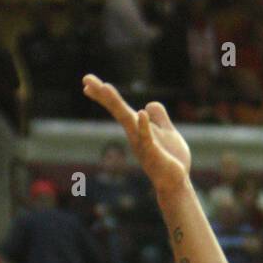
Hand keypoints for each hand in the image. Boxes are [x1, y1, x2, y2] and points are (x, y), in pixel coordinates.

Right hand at [82, 75, 190, 198]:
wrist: (176, 183)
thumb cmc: (170, 159)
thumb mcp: (167, 132)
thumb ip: (159, 118)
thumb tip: (148, 105)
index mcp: (138, 127)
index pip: (119, 107)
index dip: (104, 95)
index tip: (86, 82)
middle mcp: (135, 134)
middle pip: (118, 110)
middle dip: (102, 95)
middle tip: (86, 79)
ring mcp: (142, 144)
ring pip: (128, 121)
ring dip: (116, 104)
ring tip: (105, 87)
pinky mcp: (154, 153)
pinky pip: (147, 138)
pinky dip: (144, 126)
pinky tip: (142, 113)